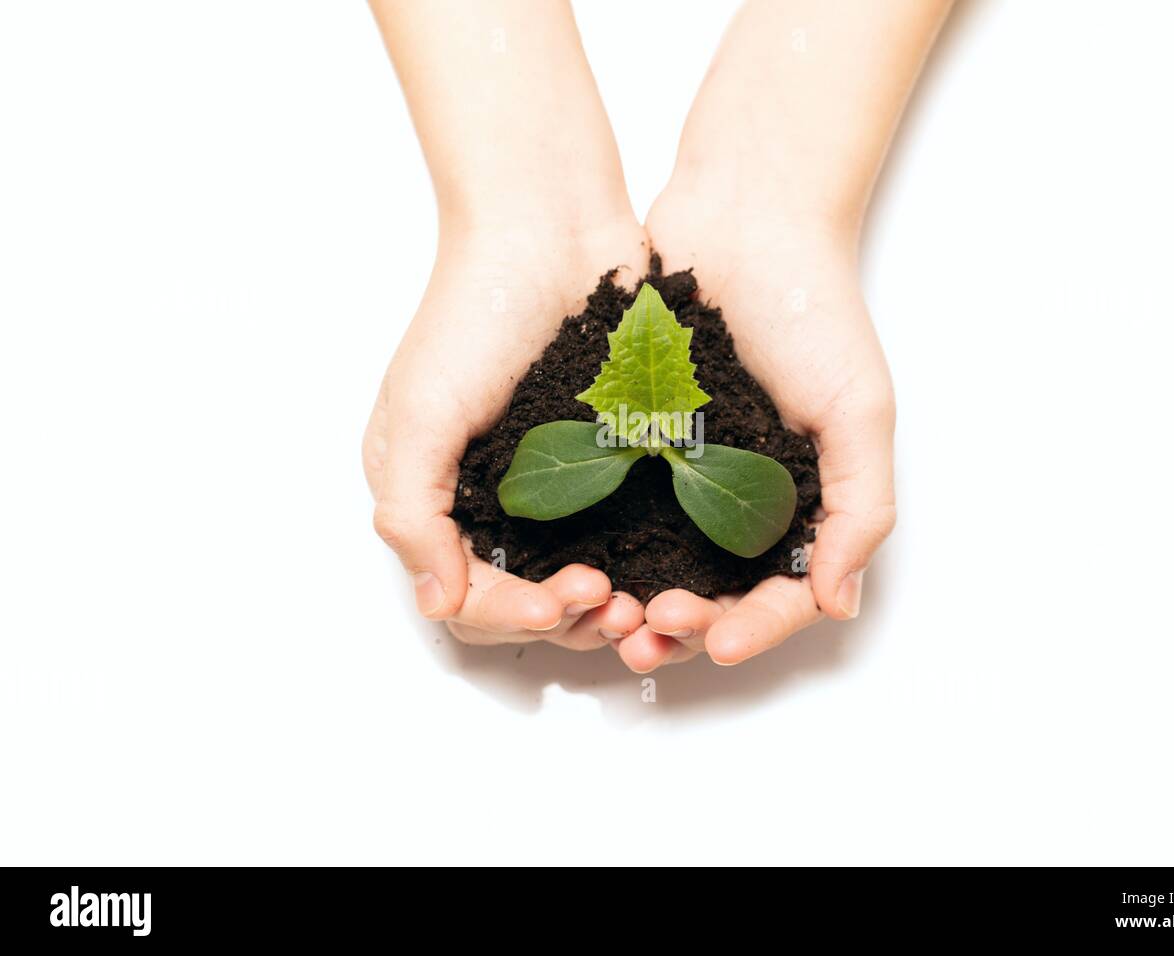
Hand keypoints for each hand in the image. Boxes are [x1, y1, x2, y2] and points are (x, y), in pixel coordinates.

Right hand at [363, 216, 651, 649]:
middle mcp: (494, 500)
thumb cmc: (471, 311)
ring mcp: (557, 482)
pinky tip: (671, 570)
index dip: (511, 614)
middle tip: (613, 607)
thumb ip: (413, 511)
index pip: (468, 597)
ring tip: (645, 605)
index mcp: (438, 496)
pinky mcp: (613, 461)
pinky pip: (627, 535)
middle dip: (567, 620)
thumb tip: (436, 603)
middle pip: (527, 602)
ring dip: (610, 607)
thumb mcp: (418, 412)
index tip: (558, 602)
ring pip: (583, 579)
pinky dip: (645, 565)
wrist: (551, 227)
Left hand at [612, 189, 895, 669]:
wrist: (744, 218)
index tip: (720, 643)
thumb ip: (860, 508)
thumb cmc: (815, 308)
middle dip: (686, 628)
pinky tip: (578, 564)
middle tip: (649, 634)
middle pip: (716, 593)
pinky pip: (614, 511)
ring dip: (637, 601)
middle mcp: (744, 497)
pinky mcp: (633, 443)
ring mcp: (686, 473)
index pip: (783, 592)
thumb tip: (839, 604)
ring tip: (608, 614)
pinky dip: (602, 545)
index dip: (756, 627)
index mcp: (805, 500)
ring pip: (659, 565)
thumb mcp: (859, 410)